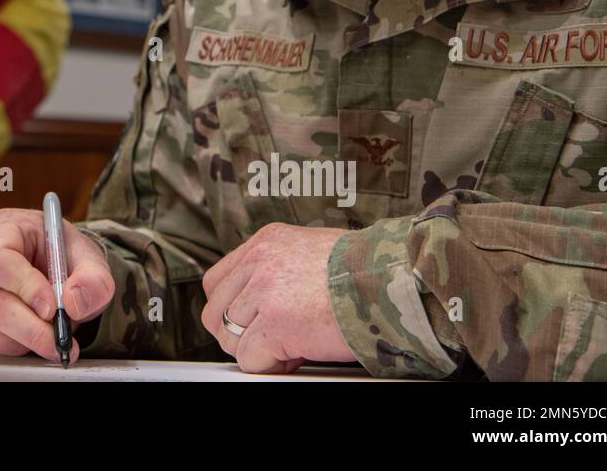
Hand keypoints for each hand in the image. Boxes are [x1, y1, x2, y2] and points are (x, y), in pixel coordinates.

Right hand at [0, 208, 114, 364]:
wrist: (59, 274)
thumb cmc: (67, 260)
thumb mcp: (90, 260)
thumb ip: (93, 279)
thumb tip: (74, 303)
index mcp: (3, 229)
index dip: (22, 287)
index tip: (52, 307)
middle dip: (28, 328)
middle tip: (58, 341)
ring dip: (15, 342)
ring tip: (44, 336)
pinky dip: (3, 353)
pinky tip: (27, 343)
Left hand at [200, 223, 355, 373]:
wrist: (391, 281)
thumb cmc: (366, 270)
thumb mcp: (312, 251)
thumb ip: (280, 269)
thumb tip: (264, 301)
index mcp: (267, 242)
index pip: (218, 280)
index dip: (231, 307)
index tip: (249, 321)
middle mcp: (259, 262)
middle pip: (216, 310)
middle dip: (238, 333)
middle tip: (269, 340)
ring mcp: (264, 292)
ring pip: (230, 337)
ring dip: (257, 349)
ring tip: (290, 346)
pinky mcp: (275, 323)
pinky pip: (250, 358)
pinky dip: (271, 365)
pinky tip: (296, 355)